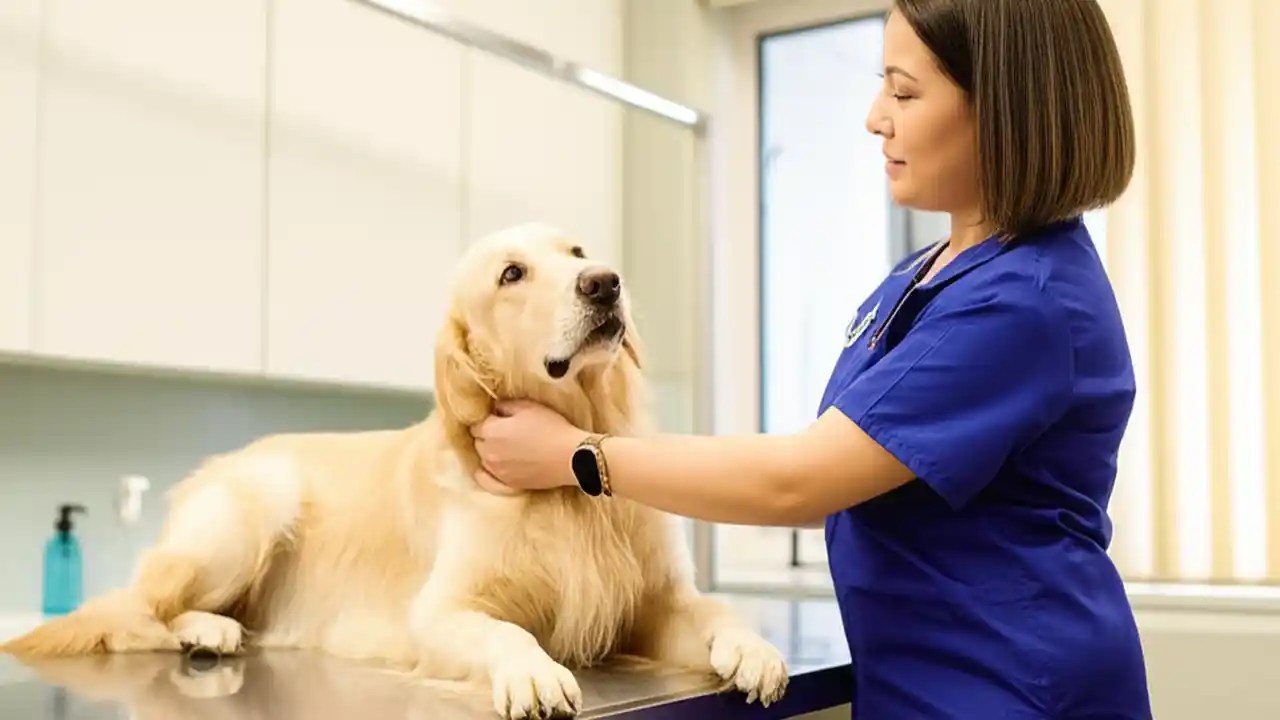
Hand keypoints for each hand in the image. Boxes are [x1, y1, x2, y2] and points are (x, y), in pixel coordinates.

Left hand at [470, 400, 587, 494]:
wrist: (571, 457)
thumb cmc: (552, 428)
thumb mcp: (529, 407)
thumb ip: (506, 405)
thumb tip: (495, 408)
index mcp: (491, 431)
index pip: (476, 424)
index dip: (488, 420)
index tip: (498, 419)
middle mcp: (489, 452)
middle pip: (478, 442)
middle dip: (487, 436)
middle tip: (504, 432)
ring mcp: (497, 471)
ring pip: (483, 459)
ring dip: (489, 452)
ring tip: (506, 448)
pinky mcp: (508, 484)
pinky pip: (486, 480)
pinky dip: (486, 473)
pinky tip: (492, 468)